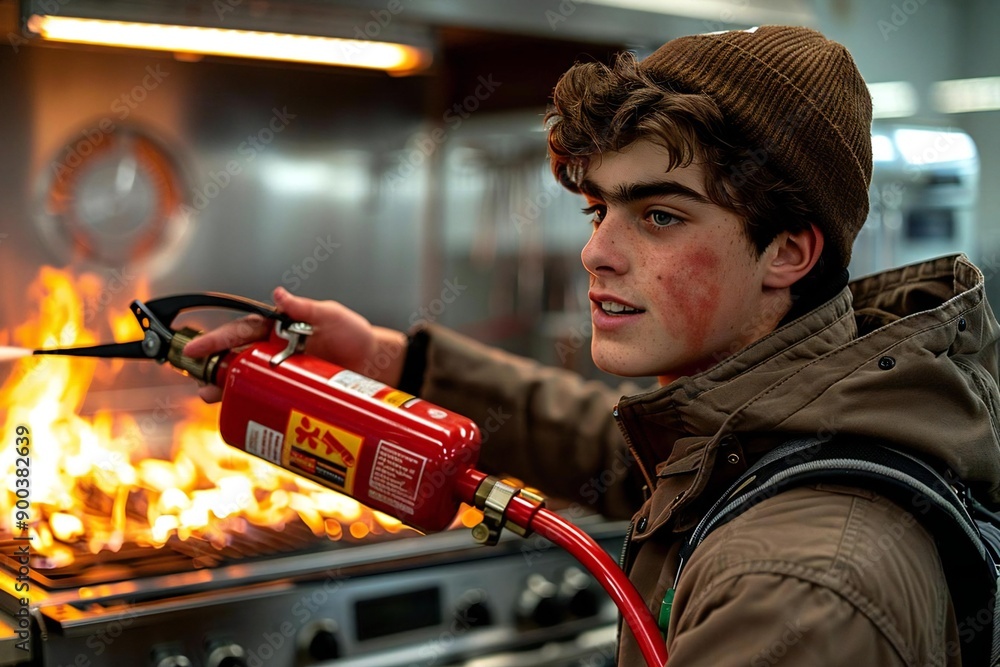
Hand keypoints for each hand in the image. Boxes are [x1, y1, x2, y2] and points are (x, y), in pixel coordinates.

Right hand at [183, 286, 407, 402]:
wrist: (377, 362)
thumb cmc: (353, 333)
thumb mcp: (330, 315)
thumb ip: (305, 307)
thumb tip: (278, 294)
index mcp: (276, 328)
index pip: (240, 332)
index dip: (216, 340)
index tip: (194, 348)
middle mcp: (273, 351)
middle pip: (234, 359)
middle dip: (211, 368)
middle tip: (196, 379)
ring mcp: (280, 374)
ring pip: (244, 381)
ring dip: (224, 389)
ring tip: (208, 397)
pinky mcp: (291, 394)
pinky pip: (265, 400)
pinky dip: (249, 406)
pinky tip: (237, 415)